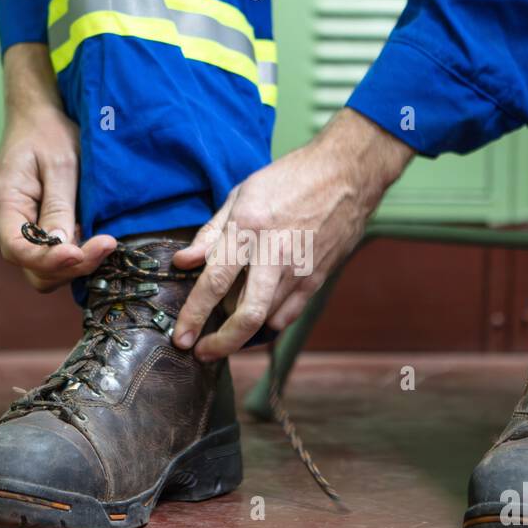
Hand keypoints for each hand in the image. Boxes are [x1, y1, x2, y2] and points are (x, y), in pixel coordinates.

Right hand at [0, 44, 115, 291]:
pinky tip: (98, 239)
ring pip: (46, 269)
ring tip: (105, 242)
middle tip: (106, 246)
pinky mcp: (43, 228)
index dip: (49, 260)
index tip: (80, 254)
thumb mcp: (60, 164)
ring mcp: (26, 228)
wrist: (40, 115)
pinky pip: (57, 254)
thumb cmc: (48, 132)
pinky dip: (78, 256)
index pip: (18, 249)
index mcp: (6, 203)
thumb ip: (59, 206)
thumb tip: (62, 247)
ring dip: (76, 265)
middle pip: (34, 269)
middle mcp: (11, 223)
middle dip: (69, 267)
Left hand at [171, 108, 413, 359]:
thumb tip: (183, 262)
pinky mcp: (317, 278)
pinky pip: (288, 315)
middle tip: (203, 352)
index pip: (215, 280)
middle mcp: (275, 253)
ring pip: (266, 319)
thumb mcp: (242, 195)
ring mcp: (300, 269)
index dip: (194, 314)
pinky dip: (268, 322)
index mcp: (249, 228)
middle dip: (221, 342)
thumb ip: (211, 233)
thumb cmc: (290, 180)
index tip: (181, 337)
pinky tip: (256, 316)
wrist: (346, 175)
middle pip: (246, 314)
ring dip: (242, 329)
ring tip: (226, 325)